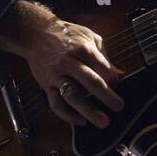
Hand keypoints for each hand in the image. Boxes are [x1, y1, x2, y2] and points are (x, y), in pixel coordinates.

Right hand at [0, 1, 124, 128]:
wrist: (36, 34)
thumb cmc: (66, 34)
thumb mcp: (90, 37)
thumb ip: (104, 57)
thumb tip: (120, 74)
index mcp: (84, 50)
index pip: (103, 69)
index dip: (114, 80)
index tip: (118, 86)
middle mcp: (70, 63)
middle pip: (90, 82)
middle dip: (106, 96)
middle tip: (119, 107)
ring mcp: (57, 75)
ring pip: (73, 95)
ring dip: (88, 110)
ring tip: (102, 121)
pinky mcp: (46, 85)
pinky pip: (56, 103)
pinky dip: (67, 115)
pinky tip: (80, 121)